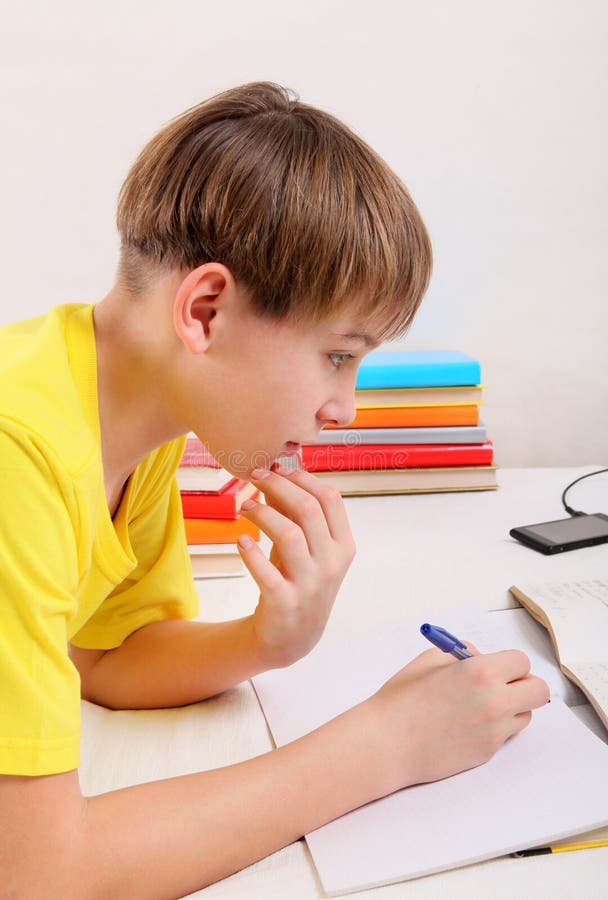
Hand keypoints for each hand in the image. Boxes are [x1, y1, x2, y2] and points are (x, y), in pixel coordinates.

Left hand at [238, 464, 355, 668]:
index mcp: (343, 545)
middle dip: (279, 486)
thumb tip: (276, 472)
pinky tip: (241, 540)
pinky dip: (250, 553)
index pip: (330, 498)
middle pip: (309, 509)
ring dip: (264, 513)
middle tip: (255, 476)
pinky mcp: (285, 602)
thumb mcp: (304, 547)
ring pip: (290, 534)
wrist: (292, 636)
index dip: (302, 478)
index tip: (277, 468)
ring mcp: (310, 584)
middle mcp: (331, 563)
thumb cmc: (298, 580)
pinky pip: (266, 571)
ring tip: (245, 506)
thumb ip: (295, 513)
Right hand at [364, 644, 549, 792]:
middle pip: (538, 690)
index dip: (508, 663)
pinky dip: (494, 728)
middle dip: (524, 684)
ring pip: (525, 715)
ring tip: (481, 707)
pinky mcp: (488, 753)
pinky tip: (466, 725)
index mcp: (481, 672)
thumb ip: (462, 655)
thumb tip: (481, 655)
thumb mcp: (429, 661)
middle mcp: (495, 701)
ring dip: (512, 708)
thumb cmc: (402, 700)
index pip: (522, 662)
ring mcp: (494, 731)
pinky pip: (505, 735)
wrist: (387, 743)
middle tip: (504, 685)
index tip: (497, 666)